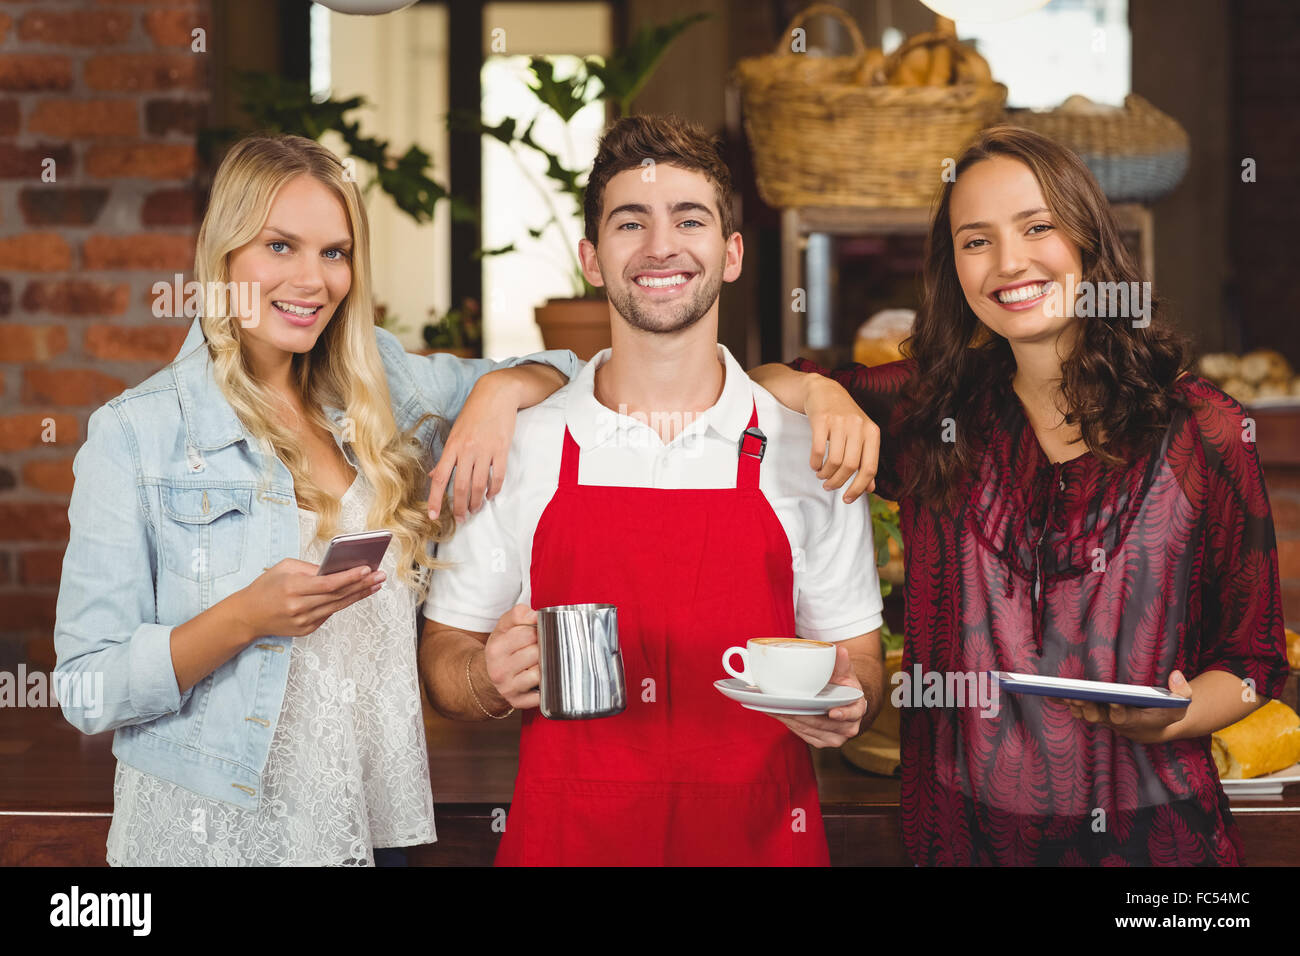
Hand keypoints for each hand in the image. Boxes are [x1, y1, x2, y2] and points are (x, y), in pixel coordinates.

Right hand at [233, 558, 383, 639]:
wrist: (247, 616)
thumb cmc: (265, 587)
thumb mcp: (284, 568)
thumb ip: (310, 567)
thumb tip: (336, 568)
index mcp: (293, 587)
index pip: (328, 583)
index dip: (350, 577)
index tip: (367, 569)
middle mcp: (299, 606)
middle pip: (338, 595)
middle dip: (362, 585)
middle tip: (380, 576)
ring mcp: (303, 621)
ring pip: (337, 606)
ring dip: (359, 595)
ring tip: (375, 585)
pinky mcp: (306, 630)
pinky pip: (329, 614)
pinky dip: (343, 603)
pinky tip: (357, 594)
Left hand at [428, 371, 515, 521]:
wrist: (496, 394)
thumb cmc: (474, 412)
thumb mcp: (455, 432)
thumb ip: (446, 456)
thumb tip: (434, 476)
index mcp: (452, 446)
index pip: (440, 478)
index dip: (435, 499)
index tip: (433, 515)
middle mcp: (467, 450)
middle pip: (460, 487)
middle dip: (459, 507)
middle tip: (460, 518)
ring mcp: (486, 451)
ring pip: (479, 485)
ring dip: (476, 502)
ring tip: (475, 510)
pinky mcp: (502, 450)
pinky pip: (498, 476)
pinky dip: (494, 489)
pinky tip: (490, 495)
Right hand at [483, 604, 540, 710]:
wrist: (491, 674)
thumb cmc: (503, 647)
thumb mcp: (504, 626)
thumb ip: (519, 614)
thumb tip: (535, 616)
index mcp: (495, 648)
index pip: (527, 634)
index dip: (537, 631)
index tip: (536, 633)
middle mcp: (499, 670)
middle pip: (536, 652)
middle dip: (542, 647)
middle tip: (540, 647)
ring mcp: (508, 688)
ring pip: (541, 673)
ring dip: (546, 666)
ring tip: (540, 661)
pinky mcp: (518, 702)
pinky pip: (542, 694)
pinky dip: (547, 686)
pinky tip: (542, 678)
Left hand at [767, 645, 867, 747]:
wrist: (842, 701)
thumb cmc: (843, 685)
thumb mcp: (845, 672)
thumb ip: (842, 663)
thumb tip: (841, 650)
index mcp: (857, 709)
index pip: (852, 714)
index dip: (843, 714)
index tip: (832, 712)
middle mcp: (848, 727)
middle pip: (824, 723)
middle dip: (804, 714)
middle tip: (787, 704)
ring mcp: (834, 737)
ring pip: (810, 730)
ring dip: (793, 719)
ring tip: (777, 707)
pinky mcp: (820, 741)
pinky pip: (804, 734)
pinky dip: (790, 724)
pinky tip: (779, 713)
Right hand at [804, 375, 878, 501]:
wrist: (824, 390)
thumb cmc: (844, 418)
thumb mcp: (861, 436)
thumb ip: (866, 460)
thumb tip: (870, 488)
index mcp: (872, 432)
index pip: (870, 468)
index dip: (859, 488)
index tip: (847, 498)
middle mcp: (859, 426)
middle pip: (851, 467)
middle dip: (838, 482)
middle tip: (829, 486)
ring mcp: (840, 422)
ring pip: (835, 460)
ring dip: (826, 474)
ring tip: (821, 475)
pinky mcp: (822, 419)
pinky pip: (818, 450)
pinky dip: (815, 463)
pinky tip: (815, 465)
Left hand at [1054, 670, 1192, 743]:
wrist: (1157, 728)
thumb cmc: (1169, 711)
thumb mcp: (1182, 703)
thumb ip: (1182, 690)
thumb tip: (1176, 675)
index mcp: (1137, 721)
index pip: (1125, 718)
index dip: (1118, 712)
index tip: (1114, 702)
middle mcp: (1117, 723)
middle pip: (1099, 718)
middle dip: (1088, 708)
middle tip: (1077, 697)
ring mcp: (1105, 720)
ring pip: (1085, 715)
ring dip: (1073, 705)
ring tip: (1060, 693)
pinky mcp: (1096, 714)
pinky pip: (1077, 709)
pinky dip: (1064, 703)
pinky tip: (1049, 694)